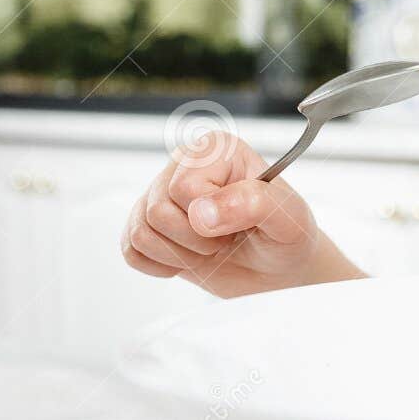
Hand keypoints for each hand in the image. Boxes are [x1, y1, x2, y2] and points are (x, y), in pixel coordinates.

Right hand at [121, 131, 364, 297]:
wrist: (280, 269)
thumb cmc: (286, 237)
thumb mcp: (288, 218)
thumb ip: (253, 204)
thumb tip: (202, 213)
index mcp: (216, 150)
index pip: (184, 188)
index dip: (212, 219)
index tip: (239, 225)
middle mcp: (184, 165)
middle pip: (157, 210)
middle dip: (197, 240)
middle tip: (227, 239)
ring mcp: (161, 194)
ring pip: (141, 231)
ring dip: (182, 255)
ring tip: (211, 248)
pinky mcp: (147, 224)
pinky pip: (130, 250)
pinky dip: (161, 266)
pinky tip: (189, 259)